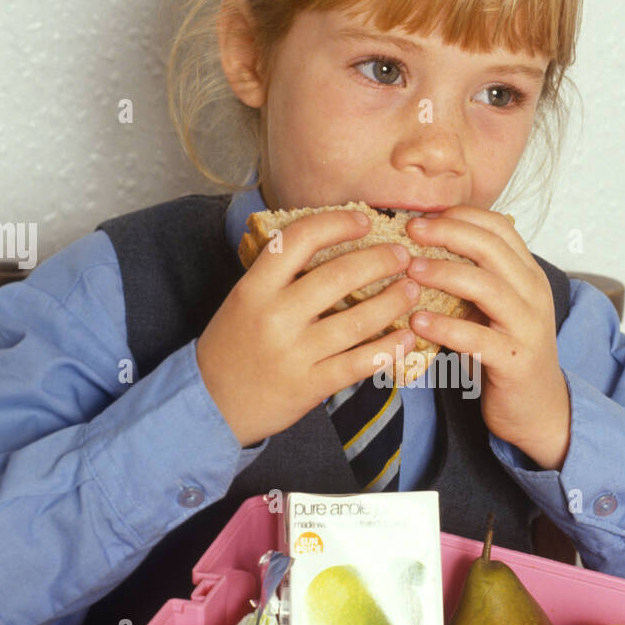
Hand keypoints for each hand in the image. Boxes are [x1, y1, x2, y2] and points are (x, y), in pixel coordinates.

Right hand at [196, 211, 416, 447]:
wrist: (213, 403)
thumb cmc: (234, 345)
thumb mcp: (245, 300)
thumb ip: (280, 277)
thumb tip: (332, 245)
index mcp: (255, 288)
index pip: (300, 239)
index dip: (336, 223)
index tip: (364, 221)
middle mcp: (275, 316)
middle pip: (338, 275)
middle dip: (380, 260)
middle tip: (402, 255)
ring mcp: (294, 353)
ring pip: (357, 320)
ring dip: (393, 301)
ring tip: (411, 290)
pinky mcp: (311, 385)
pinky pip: (359, 362)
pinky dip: (389, 348)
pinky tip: (407, 337)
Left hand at [404, 206, 571, 469]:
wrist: (538, 408)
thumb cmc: (506, 353)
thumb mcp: (495, 308)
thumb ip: (474, 279)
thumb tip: (423, 248)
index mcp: (528, 275)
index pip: (500, 228)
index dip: (461, 216)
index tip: (424, 216)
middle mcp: (533, 294)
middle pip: (492, 248)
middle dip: (448, 233)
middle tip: (410, 231)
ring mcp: (527, 327)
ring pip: (486, 287)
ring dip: (444, 274)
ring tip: (410, 271)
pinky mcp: (515, 361)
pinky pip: (478, 338)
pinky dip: (446, 327)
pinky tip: (417, 321)